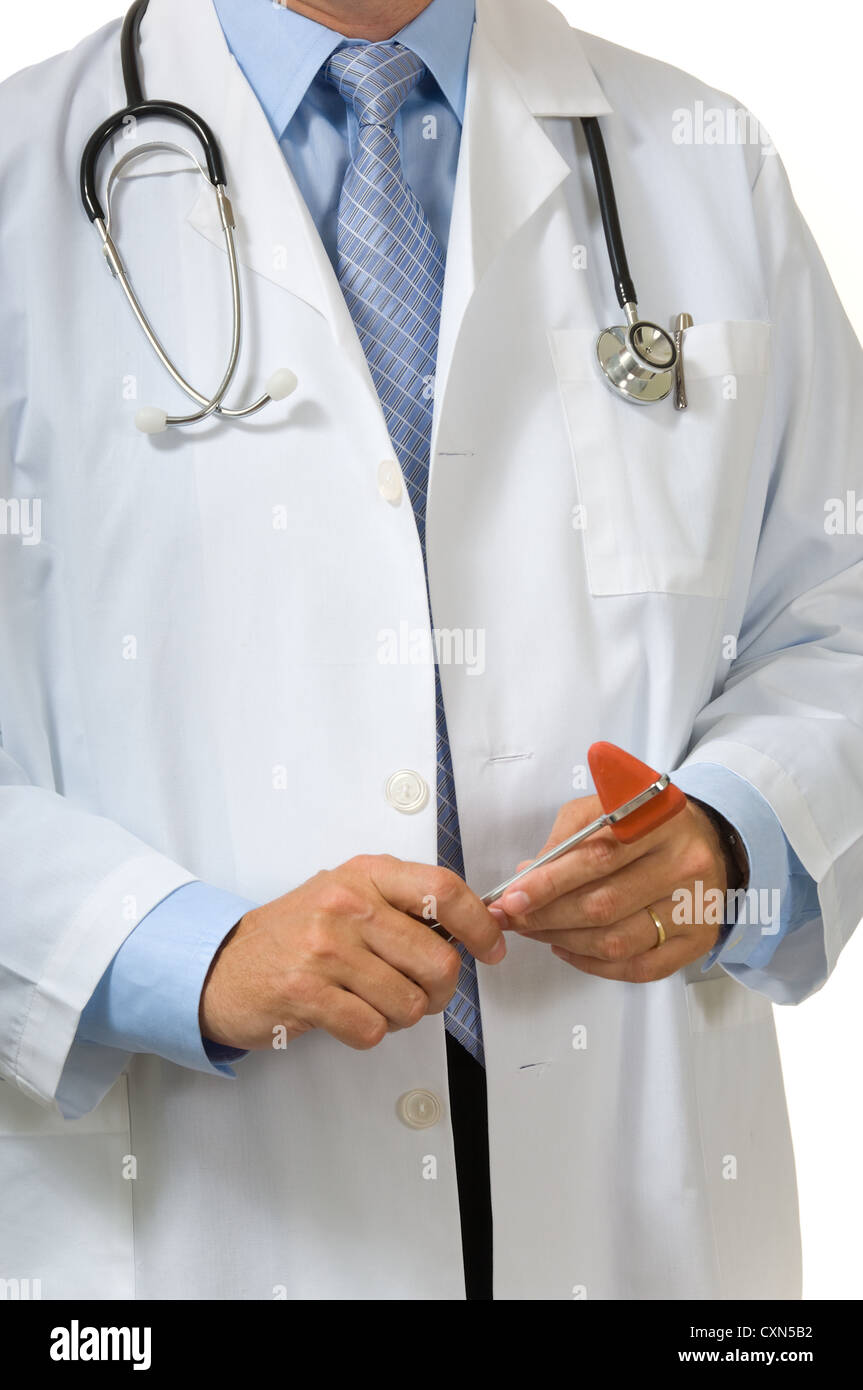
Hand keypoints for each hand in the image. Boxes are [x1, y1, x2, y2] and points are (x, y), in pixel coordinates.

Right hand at [200, 855, 505, 1050]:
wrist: (221, 965)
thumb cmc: (294, 935)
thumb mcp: (347, 897)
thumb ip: (401, 907)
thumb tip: (471, 932)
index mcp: (365, 875)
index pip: (442, 891)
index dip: (480, 925)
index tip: (492, 948)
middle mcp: (347, 904)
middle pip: (437, 958)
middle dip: (441, 991)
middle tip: (423, 994)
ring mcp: (325, 948)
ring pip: (409, 1001)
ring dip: (402, 1016)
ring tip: (373, 1003)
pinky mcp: (306, 992)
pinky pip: (372, 1028)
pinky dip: (368, 1032)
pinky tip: (346, 1016)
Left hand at [493, 796, 743, 982]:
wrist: (710, 842)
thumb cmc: (647, 824)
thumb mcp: (608, 807)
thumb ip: (568, 836)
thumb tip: (526, 875)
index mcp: (661, 822)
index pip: (598, 857)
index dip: (550, 882)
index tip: (512, 897)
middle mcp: (685, 866)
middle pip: (605, 905)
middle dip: (548, 916)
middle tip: (514, 918)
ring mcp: (695, 909)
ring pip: (618, 942)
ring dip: (564, 941)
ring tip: (535, 931)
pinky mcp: (699, 941)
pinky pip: (639, 968)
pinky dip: (594, 965)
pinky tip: (567, 949)